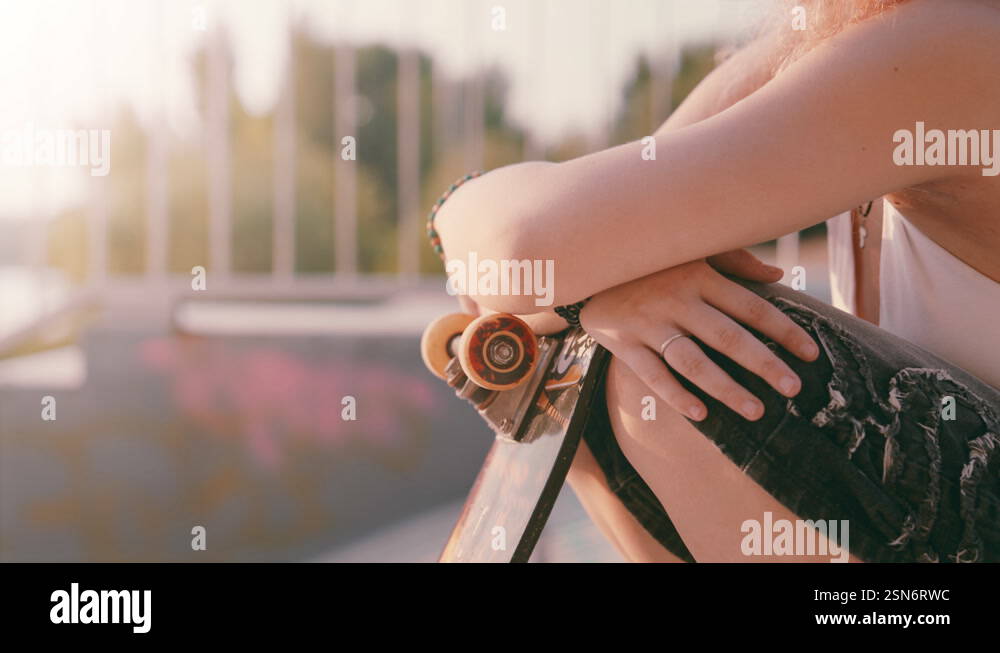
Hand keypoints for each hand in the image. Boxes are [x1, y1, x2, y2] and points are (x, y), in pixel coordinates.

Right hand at [579, 250, 819, 421]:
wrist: (584, 263)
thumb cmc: (650, 260)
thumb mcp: (693, 251)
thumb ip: (736, 261)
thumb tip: (778, 274)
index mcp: (699, 276)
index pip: (751, 307)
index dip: (784, 331)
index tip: (811, 354)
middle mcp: (676, 300)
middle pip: (728, 338)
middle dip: (764, 365)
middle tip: (793, 389)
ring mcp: (648, 323)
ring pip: (692, 361)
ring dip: (726, 388)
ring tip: (756, 411)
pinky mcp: (622, 342)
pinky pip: (651, 374)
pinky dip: (675, 395)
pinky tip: (700, 414)